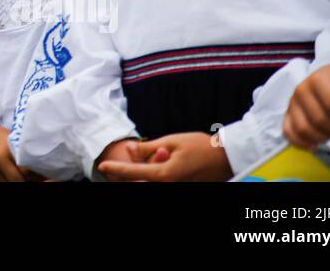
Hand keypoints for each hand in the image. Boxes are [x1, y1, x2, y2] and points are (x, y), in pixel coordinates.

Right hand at [0, 122, 40, 181]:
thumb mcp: (12, 140)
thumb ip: (24, 153)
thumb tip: (42, 169)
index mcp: (6, 150)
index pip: (25, 169)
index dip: (36, 175)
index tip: (43, 176)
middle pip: (17, 180)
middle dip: (27, 181)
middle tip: (32, 178)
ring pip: (8, 185)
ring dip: (17, 182)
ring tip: (22, 177)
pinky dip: (6, 183)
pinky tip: (9, 178)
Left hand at [98, 132, 230, 181]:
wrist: (227, 158)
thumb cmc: (201, 146)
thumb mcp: (172, 141)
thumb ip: (149, 147)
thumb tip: (130, 149)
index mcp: (165, 174)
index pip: (134, 173)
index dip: (116, 169)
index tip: (102, 166)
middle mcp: (170, 186)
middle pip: (140, 183)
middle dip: (126, 175)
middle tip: (116, 166)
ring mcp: (177, 188)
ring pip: (151, 183)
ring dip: (140, 176)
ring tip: (137, 164)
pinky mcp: (183, 188)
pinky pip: (162, 183)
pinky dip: (152, 177)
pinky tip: (153, 166)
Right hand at [283, 64, 329, 148]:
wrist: (317, 79)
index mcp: (317, 80)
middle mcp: (301, 91)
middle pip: (320, 120)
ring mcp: (292, 104)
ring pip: (305, 129)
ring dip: (323, 138)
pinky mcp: (287, 115)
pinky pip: (289, 132)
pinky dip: (301, 142)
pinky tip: (314, 146)